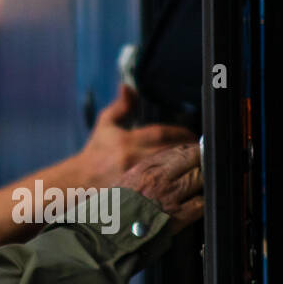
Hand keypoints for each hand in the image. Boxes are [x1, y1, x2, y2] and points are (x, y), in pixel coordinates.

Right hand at [75, 85, 196, 186]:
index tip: (192, 135)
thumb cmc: (95, 152)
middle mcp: (132, 160)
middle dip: (190, 151)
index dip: (181, 133)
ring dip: (189, 168)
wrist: (79, 181)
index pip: (161, 133)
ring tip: (200, 165)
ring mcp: (136, 181)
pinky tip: (189, 185)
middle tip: (203, 150)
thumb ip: (120, 106)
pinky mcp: (138, 197)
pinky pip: (166, 192)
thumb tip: (127, 86)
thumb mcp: (105, 125)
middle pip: (171, 153)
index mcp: (126, 141)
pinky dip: (180, 188)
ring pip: (172, 173)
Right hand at [118, 142, 203, 233]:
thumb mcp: (125, 181)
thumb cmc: (113, 209)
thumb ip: (147, 171)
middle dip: (202, 159)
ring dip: (204, 178)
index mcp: (144, 167)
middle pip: (192, 158)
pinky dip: (204, 201)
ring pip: (200, 177)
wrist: (107, 232)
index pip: (177, 150)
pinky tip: (200, 201)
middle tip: (207, 162)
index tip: (196, 151)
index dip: (190, 150)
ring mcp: (169, 196)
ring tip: (205, 181)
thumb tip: (170, 165)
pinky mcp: (178, 216)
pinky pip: (201, 203)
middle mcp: (158, 178)